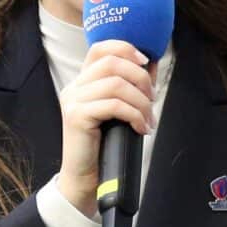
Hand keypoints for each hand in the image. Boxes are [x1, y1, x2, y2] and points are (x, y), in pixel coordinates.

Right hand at [58, 40, 155, 216]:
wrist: (85, 178)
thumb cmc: (105, 145)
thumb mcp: (120, 111)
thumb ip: (131, 87)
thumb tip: (153, 64)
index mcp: (83, 81)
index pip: (100, 48)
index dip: (125, 48)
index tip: (146, 62)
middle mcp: (74, 87)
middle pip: (112, 63)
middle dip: (140, 78)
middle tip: (152, 99)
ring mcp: (73, 101)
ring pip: (115, 84)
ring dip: (141, 102)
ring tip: (148, 119)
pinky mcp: (76, 117)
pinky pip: (114, 105)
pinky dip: (134, 115)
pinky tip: (141, 128)